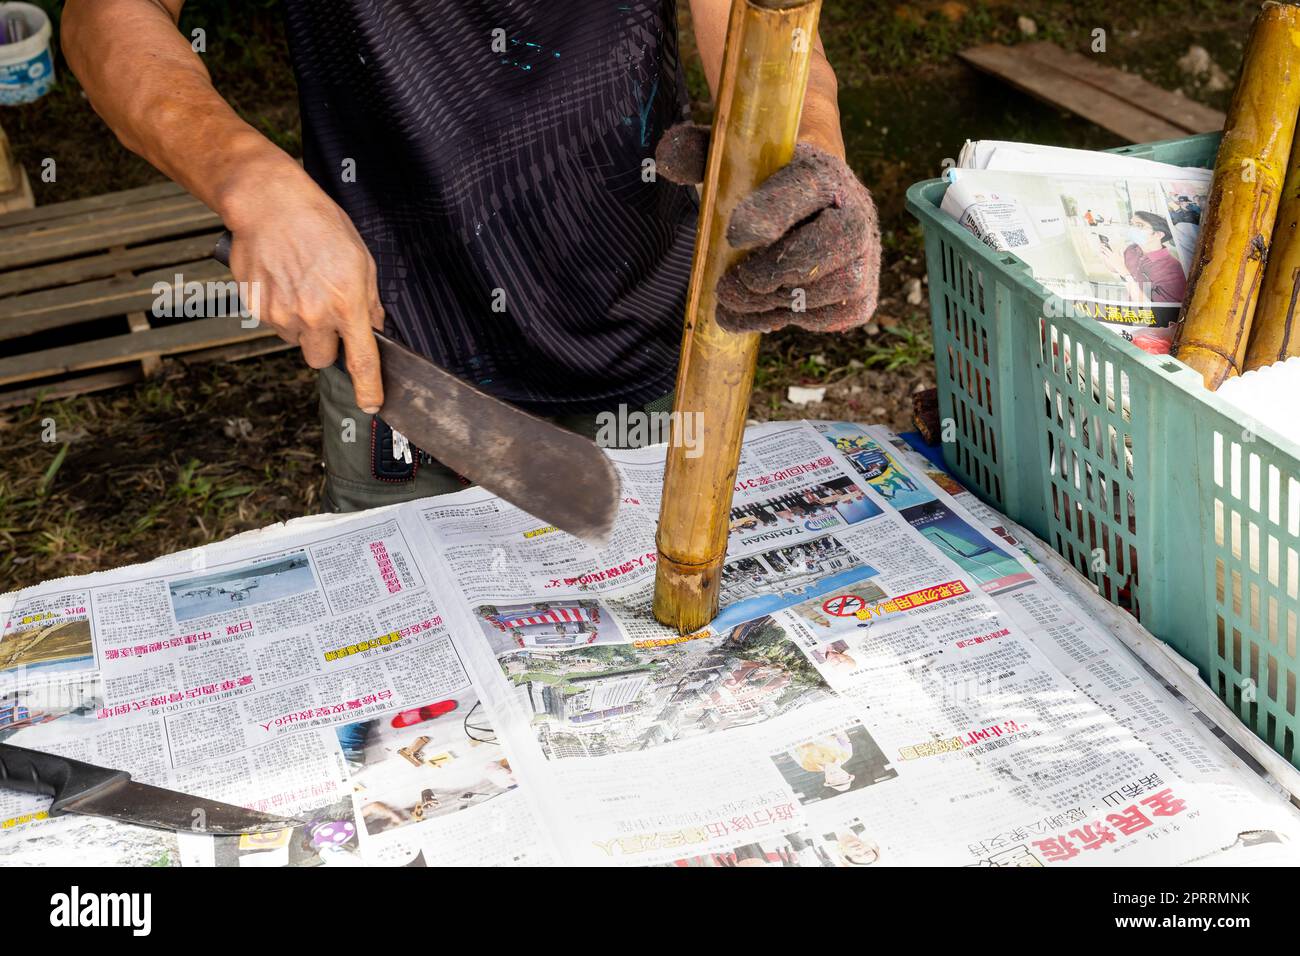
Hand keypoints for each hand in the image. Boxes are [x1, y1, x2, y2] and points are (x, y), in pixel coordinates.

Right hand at [221, 162, 385, 411]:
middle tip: (325, 313)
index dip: (368, 388)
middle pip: (322, 359)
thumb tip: (375, 329)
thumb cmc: (318, 224)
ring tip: (301, 287)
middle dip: (327, 344)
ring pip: (297, 341)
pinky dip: (279, 311)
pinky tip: (283, 282)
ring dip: (302, 325)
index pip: (361, 362)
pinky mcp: (256, 308)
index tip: (371, 403)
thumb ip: (369, 302)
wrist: (268, 204)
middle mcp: (313, 315)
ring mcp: (281, 314)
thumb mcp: (361, 260)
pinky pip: (274, 325)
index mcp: (346, 304)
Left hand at [655, 122, 879, 332]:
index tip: (734, 235)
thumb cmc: (762, 185)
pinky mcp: (862, 296)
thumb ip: (698, 154)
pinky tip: (766, 310)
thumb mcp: (730, 161)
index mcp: (821, 171)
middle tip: (729, 285)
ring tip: (740, 297)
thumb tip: (664, 158)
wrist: (813, 206)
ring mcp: (865, 256)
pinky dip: (790, 321)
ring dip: (772, 304)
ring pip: (825, 291)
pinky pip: (830, 319)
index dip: (769, 215)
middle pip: (825, 248)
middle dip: (770, 274)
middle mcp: (854, 211)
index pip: (803, 189)